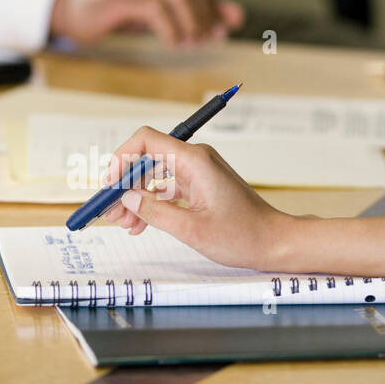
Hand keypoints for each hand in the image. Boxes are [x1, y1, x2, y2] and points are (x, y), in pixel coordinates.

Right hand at [49, 0, 243, 46]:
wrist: (66, 6)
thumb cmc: (113, 3)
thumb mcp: (158, 2)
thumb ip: (196, 6)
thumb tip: (236, 19)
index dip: (213, 5)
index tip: (216, 30)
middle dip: (206, 16)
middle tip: (205, 40)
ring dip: (192, 24)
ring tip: (188, 42)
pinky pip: (158, 10)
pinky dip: (172, 30)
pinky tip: (172, 42)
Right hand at [99, 126, 291, 269]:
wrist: (274, 241)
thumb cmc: (242, 235)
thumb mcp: (191, 229)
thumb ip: (155, 212)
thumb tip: (128, 198)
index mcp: (194, 161)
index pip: (146, 141)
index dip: (122, 158)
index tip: (110, 184)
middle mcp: (195, 160)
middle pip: (146, 159)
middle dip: (125, 184)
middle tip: (111, 212)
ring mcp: (198, 172)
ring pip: (154, 175)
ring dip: (136, 197)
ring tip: (124, 223)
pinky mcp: (200, 185)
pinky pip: (167, 187)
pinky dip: (152, 202)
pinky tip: (140, 223)